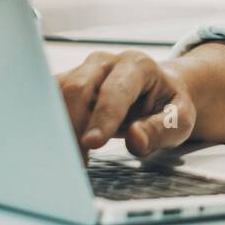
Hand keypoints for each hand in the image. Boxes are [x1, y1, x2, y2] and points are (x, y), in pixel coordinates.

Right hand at [57, 50, 196, 160]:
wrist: (157, 91)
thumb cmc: (168, 105)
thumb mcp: (180, 119)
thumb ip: (161, 129)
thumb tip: (135, 140)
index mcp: (137, 65)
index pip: (115, 90)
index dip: (103, 117)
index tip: (91, 144)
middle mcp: (105, 63)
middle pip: (78, 88)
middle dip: (72, 126)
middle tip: (72, 162)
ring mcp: (82, 71)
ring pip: (56, 93)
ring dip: (53, 126)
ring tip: (58, 159)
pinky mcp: (65, 84)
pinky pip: (47, 100)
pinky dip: (44, 124)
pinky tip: (47, 147)